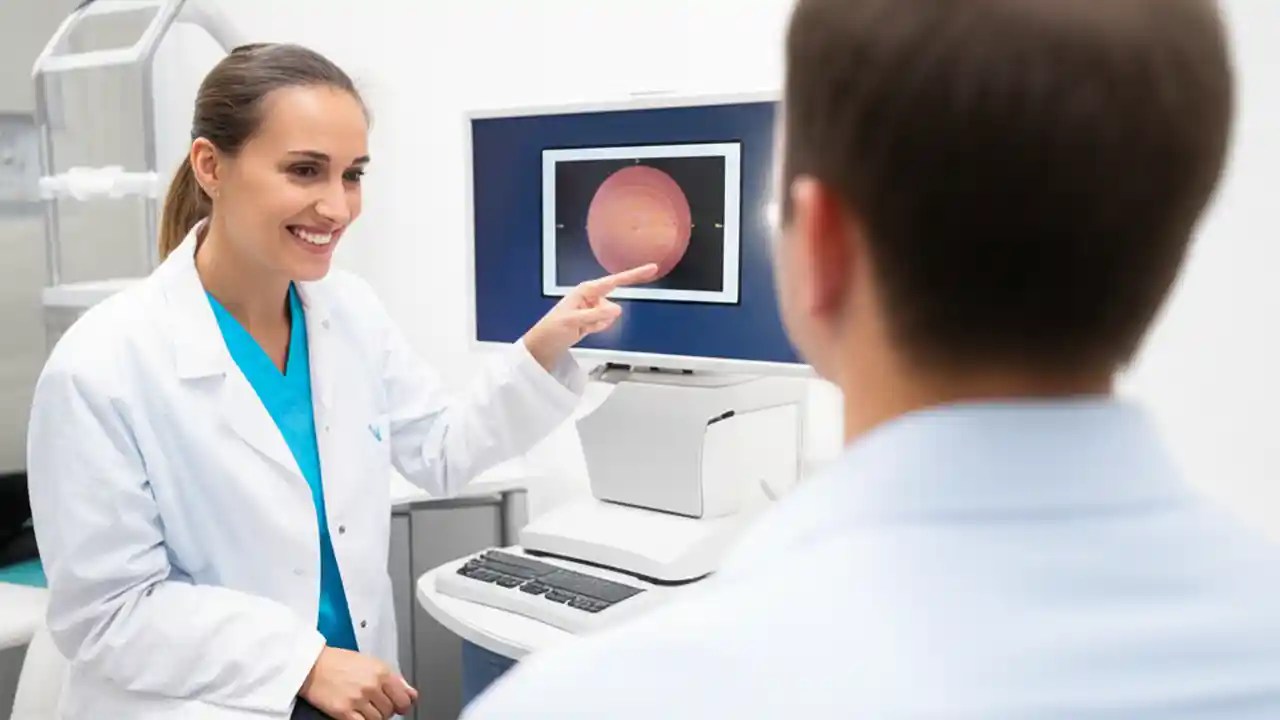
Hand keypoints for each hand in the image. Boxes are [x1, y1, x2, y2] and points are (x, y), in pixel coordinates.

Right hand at [299, 647, 417, 719]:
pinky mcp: (344, 711)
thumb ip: (393, 678)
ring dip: (374, 717)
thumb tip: (411, 693)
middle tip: (377, 705)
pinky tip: (358, 714)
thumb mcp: (371, 662)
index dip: (403, 705)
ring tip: (364, 708)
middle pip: (391, 710)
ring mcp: (358, 699)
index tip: (400, 706)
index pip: (404, 698)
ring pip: (378, 719)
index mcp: (381, 671)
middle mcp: (372, 685)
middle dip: (386, 710)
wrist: (312, 665)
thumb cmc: (338, 661)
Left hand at [521, 263, 658, 370]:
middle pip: (611, 304)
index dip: (634, 275)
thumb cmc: (551, 330)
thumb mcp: (573, 322)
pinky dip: (597, 328)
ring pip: (610, 316)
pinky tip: (583, 331)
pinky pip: (605, 323)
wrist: (542, 347)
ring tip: (580, 328)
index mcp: (585, 290)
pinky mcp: (592, 319)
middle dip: (602, 316)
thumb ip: (596, 315)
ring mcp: (591, 308)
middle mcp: (590, 296)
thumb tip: (618, 310)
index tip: (651, 268)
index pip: (614, 281)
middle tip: (585, 324)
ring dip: (599, 324)